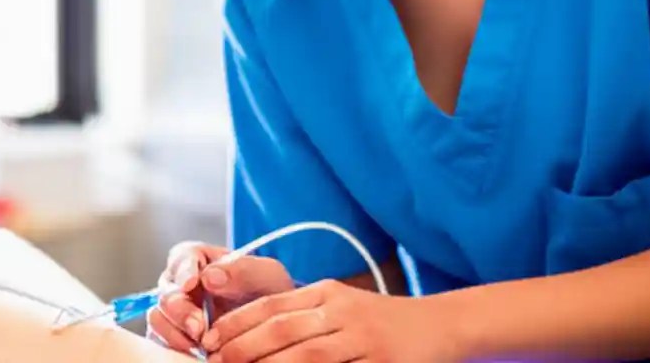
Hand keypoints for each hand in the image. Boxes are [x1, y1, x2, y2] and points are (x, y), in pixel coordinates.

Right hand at [147, 241, 295, 353]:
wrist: (275, 326)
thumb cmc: (270, 293)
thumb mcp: (266, 275)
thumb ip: (241, 270)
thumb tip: (208, 277)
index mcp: (201, 260)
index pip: (182, 257)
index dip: (183, 270)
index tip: (191, 283)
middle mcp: (183, 285)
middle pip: (166, 291)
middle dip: (179, 310)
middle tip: (198, 327)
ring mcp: (177, 312)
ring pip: (159, 317)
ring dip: (175, 332)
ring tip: (200, 345)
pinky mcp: (176, 336)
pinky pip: (162, 341)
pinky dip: (175, 347)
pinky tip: (195, 354)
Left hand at [200, 280, 462, 362]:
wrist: (440, 326)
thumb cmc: (382, 323)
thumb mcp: (341, 310)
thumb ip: (303, 319)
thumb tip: (251, 340)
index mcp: (325, 293)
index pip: (270, 304)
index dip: (235, 322)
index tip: (209, 340)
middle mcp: (339, 309)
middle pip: (280, 328)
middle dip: (242, 347)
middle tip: (216, 362)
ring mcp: (360, 335)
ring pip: (304, 353)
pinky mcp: (378, 358)